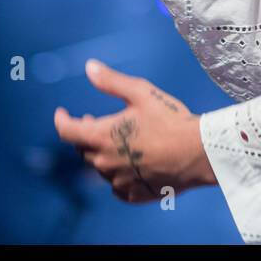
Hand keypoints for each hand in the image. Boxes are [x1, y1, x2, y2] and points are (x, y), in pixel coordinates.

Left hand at [54, 59, 216, 202]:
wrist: (199, 152)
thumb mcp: (141, 93)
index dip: (61, 120)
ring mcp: (119, 181)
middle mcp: (105, 162)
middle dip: (84, 134)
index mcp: (102, 137)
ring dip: (103, 154)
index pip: (66, 131)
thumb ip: (111, 82)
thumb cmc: (171, 119)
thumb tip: (89, 67)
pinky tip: (129, 166)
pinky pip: (117, 186)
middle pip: (83, 149)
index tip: (62, 113)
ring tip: (117, 142)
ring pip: (100, 168)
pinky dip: (118, 175)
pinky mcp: (134, 194)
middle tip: (93, 122)